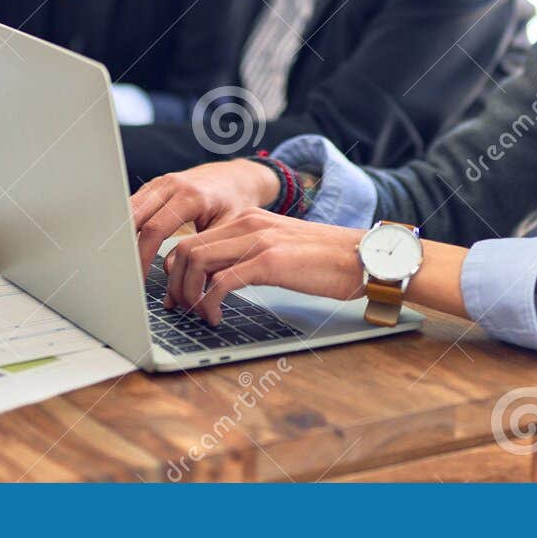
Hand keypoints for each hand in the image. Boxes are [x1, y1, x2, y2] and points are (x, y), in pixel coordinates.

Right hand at [130, 159, 281, 271]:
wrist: (237, 177)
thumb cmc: (234, 203)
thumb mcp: (225, 229)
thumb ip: (199, 249)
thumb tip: (170, 270)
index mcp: (190, 196)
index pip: (155, 229)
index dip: (142, 256)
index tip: (138, 278)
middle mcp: (171, 185)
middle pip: (134, 217)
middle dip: (125, 248)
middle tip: (123, 274)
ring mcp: (160, 183)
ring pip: (128, 210)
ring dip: (121, 236)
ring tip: (121, 263)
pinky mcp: (154, 186)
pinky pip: (133, 206)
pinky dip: (127, 226)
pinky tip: (126, 246)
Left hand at [163, 211, 363, 323]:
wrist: (362, 258)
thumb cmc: (326, 260)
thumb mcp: (279, 249)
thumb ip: (249, 255)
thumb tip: (219, 278)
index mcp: (248, 219)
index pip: (192, 238)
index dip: (175, 270)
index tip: (177, 294)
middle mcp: (248, 223)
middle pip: (185, 249)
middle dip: (173, 284)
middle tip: (177, 309)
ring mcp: (258, 240)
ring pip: (195, 261)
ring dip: (187, 294)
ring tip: (196, 314)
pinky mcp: (269, 261)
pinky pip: (221, 283)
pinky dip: (209, 304)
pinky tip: (216, 318)